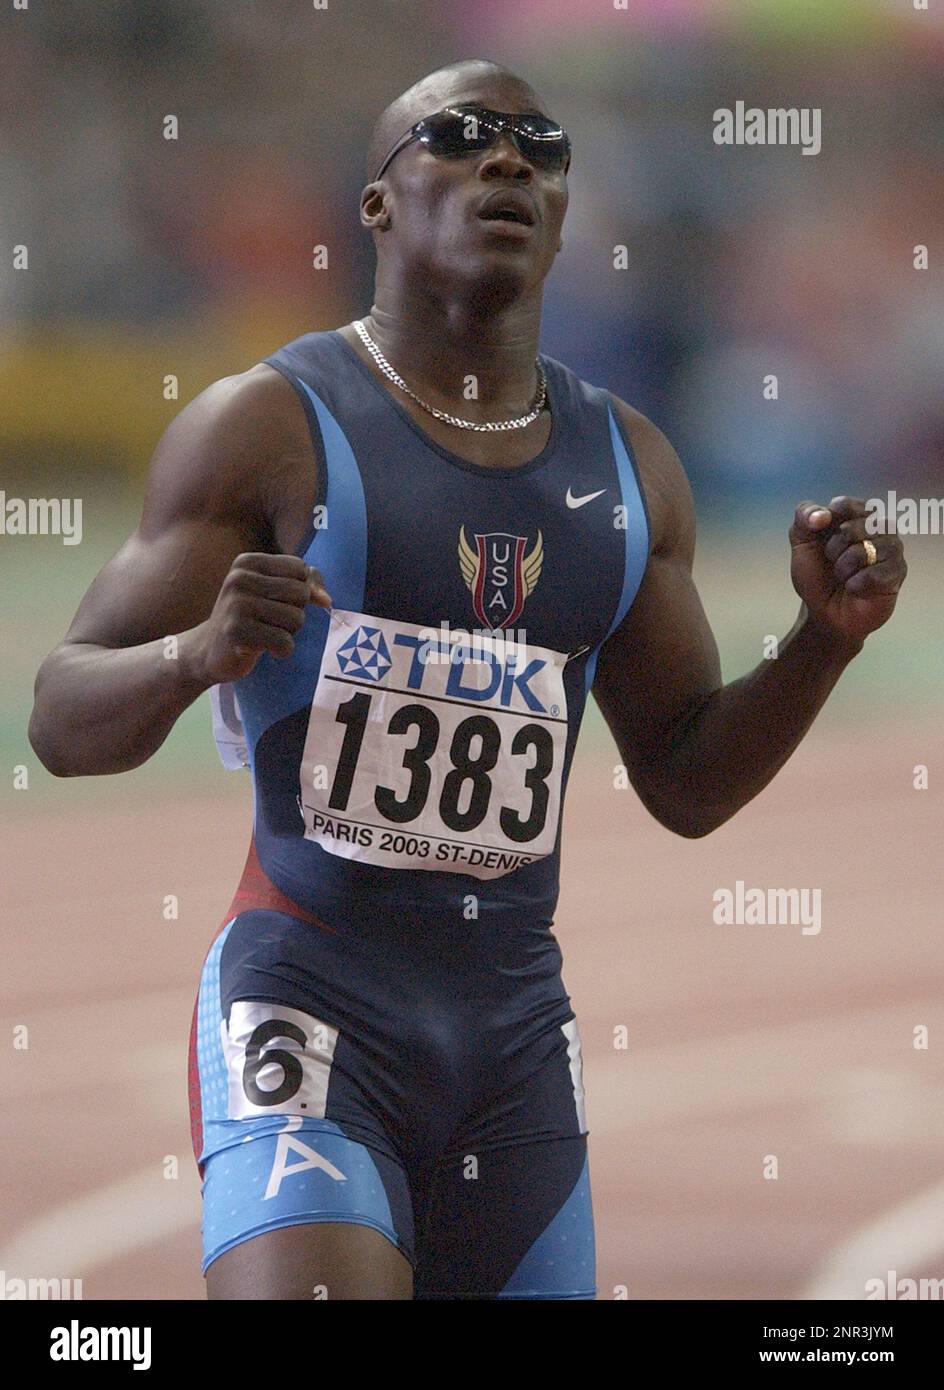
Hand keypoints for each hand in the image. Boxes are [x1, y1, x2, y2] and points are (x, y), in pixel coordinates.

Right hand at [186, 553, 331, 684]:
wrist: (209, 649)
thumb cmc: (249, 617)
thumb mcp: (273, 592)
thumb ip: (307, 584)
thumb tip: (326, 600)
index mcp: (248, 562)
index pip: (301, 569)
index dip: (300, 590)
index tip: (277, 602)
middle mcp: (239, 579)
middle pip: (301, 593)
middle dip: (295, 613)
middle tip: (270, 621)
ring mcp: (236, 605)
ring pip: (296, 619)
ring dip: (288, 633)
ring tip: (264, 633)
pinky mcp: (237, 633)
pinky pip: (285, 642)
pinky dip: (281, 650)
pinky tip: (261, 647)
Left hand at [789, 496, 906, 646]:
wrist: (824, 613)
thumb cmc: (817, 576)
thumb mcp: (801, 544)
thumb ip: (804, 517)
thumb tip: (823, 514)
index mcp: (855, 515)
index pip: (843, 504)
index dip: (826, 521)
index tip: (818, 534)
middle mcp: (878, 526)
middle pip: (851, 528)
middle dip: (832, 551)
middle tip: (833, 563)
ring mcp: (891, 547)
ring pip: (863, 551)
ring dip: (843, 569)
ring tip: (844, 577)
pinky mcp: (898, 571)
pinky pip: (873, 573)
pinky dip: (855, 584)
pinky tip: (855, 589)